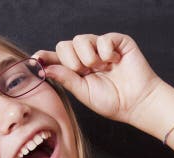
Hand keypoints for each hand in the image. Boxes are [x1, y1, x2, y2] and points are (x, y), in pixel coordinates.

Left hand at [33, 33, 162, 125]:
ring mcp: (102, 47)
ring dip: (88, 56)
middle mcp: (87, 56)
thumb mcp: (84, 92)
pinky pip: (102, 38)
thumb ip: (66, 78)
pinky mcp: (117, 41)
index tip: (35, 59)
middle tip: (84, 71)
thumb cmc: (113, 102)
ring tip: (100, 68)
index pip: (57, 58)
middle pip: (64, 45)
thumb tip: (45, 68)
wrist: (137, 103)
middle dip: (70, 60)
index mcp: (77, 70)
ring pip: (80, 39)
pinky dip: (105, 51)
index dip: (45, 57)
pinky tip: (114, 61)